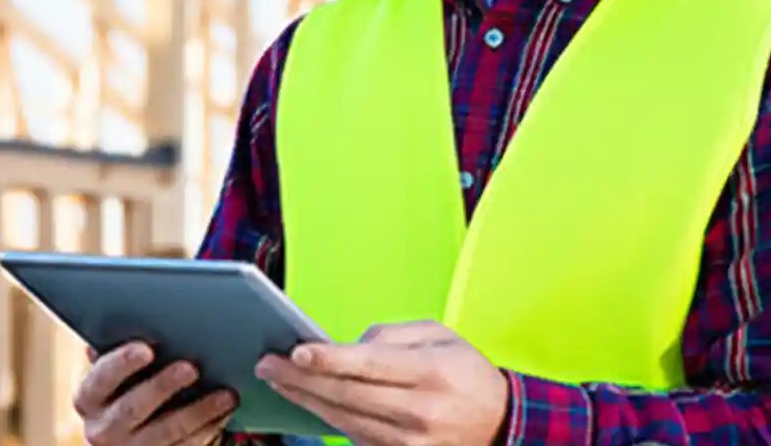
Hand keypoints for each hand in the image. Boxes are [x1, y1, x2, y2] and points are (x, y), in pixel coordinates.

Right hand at [73, 341, 238, 445]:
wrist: (133, 431)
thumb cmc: (131, 383)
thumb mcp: (119, 368)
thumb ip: (121, 346)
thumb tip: (134, 316)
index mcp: (89, 397)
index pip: (100, 379)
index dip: (121, 363)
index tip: (146, 349)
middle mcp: (103, 428)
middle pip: (132, 408)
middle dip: (163, 386)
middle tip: (191, 367)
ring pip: (166, 432)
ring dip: (198, 411)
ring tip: (225, 393)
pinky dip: (209, 427)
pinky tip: (226, 409)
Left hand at [254, 320, 508, 445]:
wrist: (502, 426)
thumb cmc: (467, 374)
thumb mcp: (440, 336)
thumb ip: (393, 335)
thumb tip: (348, 347)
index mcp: (431, 373)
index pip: (370, 365)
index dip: (330, 359)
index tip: (297, 350)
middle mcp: (419, 411)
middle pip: (347, 395)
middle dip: (302, 379)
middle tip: (268, 364)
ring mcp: (409, 442)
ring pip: (343, 420)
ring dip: (306, 400)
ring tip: (278, 380)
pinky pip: (354, 437)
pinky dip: (328, 419)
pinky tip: (307, 402)